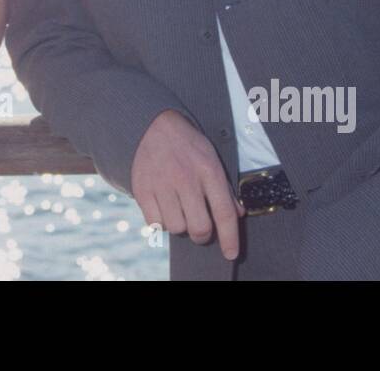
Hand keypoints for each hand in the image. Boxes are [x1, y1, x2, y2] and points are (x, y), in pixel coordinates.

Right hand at [131, 109, 245, 258]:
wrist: (153, 124)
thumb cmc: (187, 146)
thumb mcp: (211, 159)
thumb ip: (224, 188)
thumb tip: (238, 214)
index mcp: (208, 171)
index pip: (224, 213)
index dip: (230, 238)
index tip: (231, 254)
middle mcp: (185, 179)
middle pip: (200, 228)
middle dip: (203, 235)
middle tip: (200, 227)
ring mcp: (162, 184)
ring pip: (176, 228)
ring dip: (180, 225)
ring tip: (179, 209)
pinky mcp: (142, 189)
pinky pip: (155, 223)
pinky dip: (161, 221)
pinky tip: (164, 206)